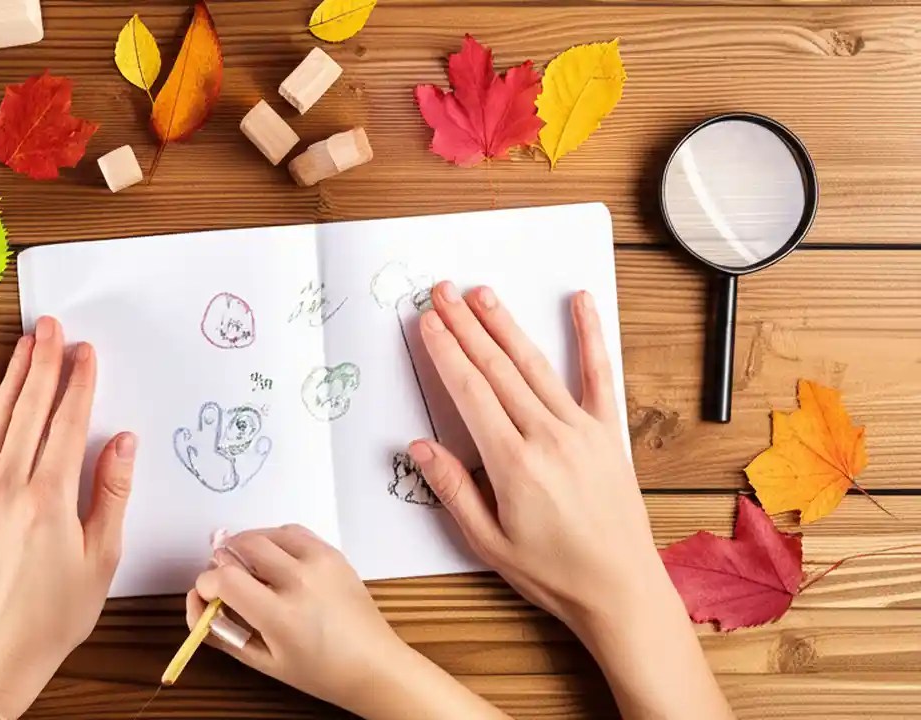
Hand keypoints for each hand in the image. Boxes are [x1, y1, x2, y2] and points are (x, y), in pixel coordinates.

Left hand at [0, 316, 136, 718]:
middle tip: (53, 326)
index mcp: (48, 502)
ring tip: (28, 341)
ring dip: (13, 376)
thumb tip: (122, 441)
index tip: (87, 352)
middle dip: (44, 363)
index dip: (79, 383)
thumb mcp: (102, 557)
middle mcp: (7, 489)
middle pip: (28, 410)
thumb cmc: (56, 612)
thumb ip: (112, 493)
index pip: (66, 424)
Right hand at [187, 526, 505, 719]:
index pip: (225, 579)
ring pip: (265, 533)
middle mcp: (299, 581)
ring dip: (246, 544)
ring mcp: (319, 562)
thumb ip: (223, 632)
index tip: (208, 592)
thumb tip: (198, 602)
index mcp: (280, 616)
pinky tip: (273, 559)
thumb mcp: (263, 662)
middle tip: (223, 574)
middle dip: (223, 558)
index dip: (206, 583)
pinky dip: (274, 539)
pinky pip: (292, 531)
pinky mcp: (332, 553)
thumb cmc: (318, 671)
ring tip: (245, 565)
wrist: (373, 664)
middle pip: (242, 545)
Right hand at [408, 282, 731, 719]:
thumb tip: (421, 447)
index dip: (446, 352)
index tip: (427, 323)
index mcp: (514, 464)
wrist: (621, 589)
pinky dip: (590, 336)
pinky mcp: (608, 433)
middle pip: (497, 368)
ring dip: (506, 325)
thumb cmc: (554, 573)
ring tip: (482, 293)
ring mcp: (582, 430)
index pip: (470, 392)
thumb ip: (453, 490)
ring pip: (535, 365)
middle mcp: (549, 437)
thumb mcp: (488, 542)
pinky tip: (582, 303)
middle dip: (465, 326)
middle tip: (442, 293)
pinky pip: (598, 375)